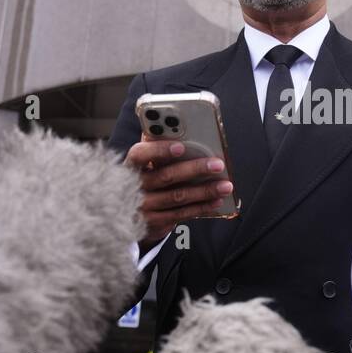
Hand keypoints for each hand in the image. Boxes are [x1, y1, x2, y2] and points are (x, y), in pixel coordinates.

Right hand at [124, 137, 233, 252]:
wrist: (126, 215)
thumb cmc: (142, 180)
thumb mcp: (142, 164)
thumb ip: (155, 147)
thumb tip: (180, 130)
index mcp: (131, 166)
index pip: (140, 155)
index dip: (159, 150)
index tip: (180, 146)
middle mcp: (135, 187)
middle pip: (166, 176)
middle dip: (195, 169)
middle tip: (218, 164)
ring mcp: (144, 206)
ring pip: (178, 196)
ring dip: (204, 191)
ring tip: (225, 185)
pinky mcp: (154, 222)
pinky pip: (181, 213)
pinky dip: (201, 207)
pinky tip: (216, 201)